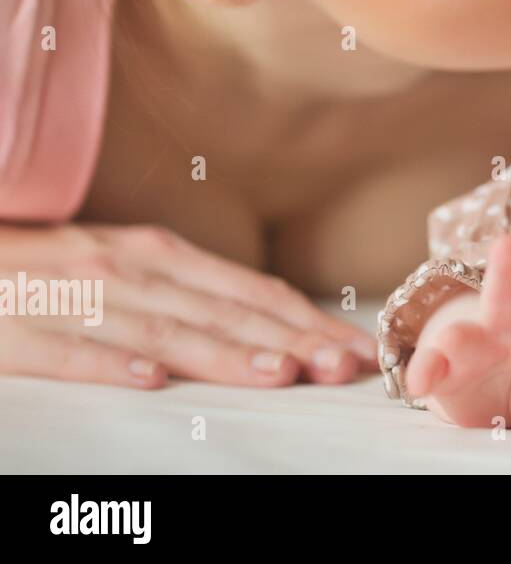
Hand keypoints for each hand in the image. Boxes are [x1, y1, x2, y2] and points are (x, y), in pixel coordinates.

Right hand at [0, 223, 376, 387]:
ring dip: (222, 353)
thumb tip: (271, 323)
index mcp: (161, 253)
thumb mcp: (133, 264)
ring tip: (277, 372)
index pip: (251, 291)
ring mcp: (76, 298)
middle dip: (289, 340)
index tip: (355, 348)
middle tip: (340, 366)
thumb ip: (194, 290)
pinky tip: (149, 379)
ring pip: (161, 329)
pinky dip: (109, 363)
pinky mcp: (17, 328)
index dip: (307, 321)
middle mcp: (130, 269)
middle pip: (222, 313)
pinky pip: (68, 350)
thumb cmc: (54, 267)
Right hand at [404, 235, 510, 428]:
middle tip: (506, 243)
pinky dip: (423, 373)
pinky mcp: (440, 371)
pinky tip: (418, 383)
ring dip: (458, 336)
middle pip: (503, 297)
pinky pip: (430, 369)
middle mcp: (501, 329)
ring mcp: (467, 348)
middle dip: (504, 272)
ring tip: (452, 337)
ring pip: (461, 335)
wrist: (485, 399)